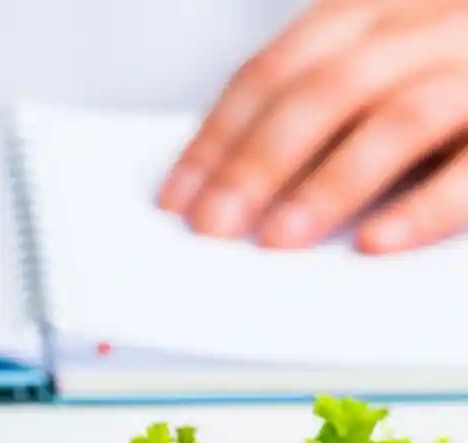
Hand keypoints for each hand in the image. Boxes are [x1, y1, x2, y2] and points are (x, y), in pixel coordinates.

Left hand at [157, 0, 467, 252]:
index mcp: (379, 6)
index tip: (180, 196)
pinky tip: (377, 242)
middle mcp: (433, 22)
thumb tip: (232, 176)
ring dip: (328, 183)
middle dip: (257, 162)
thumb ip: (324, 98)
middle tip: (214, 226)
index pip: (276, 68)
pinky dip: (425, 205)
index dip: (220, 134)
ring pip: (397, 116)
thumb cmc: (456, 65)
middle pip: (325, 90)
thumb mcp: (387, 55)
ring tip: (277, 239)